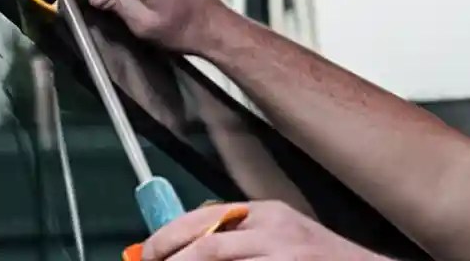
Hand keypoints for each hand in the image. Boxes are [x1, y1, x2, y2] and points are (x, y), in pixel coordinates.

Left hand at [142, 200, 394, 259]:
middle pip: (207, 243)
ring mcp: (282, 256)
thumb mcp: (282, 234)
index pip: (205, 217)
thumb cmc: (320, 257)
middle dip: (171, 255)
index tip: (149, 251)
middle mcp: (273, 231)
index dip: (170, 236)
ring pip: (216, 257)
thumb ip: (243, 233)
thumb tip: (193, 240)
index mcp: (266, 213)